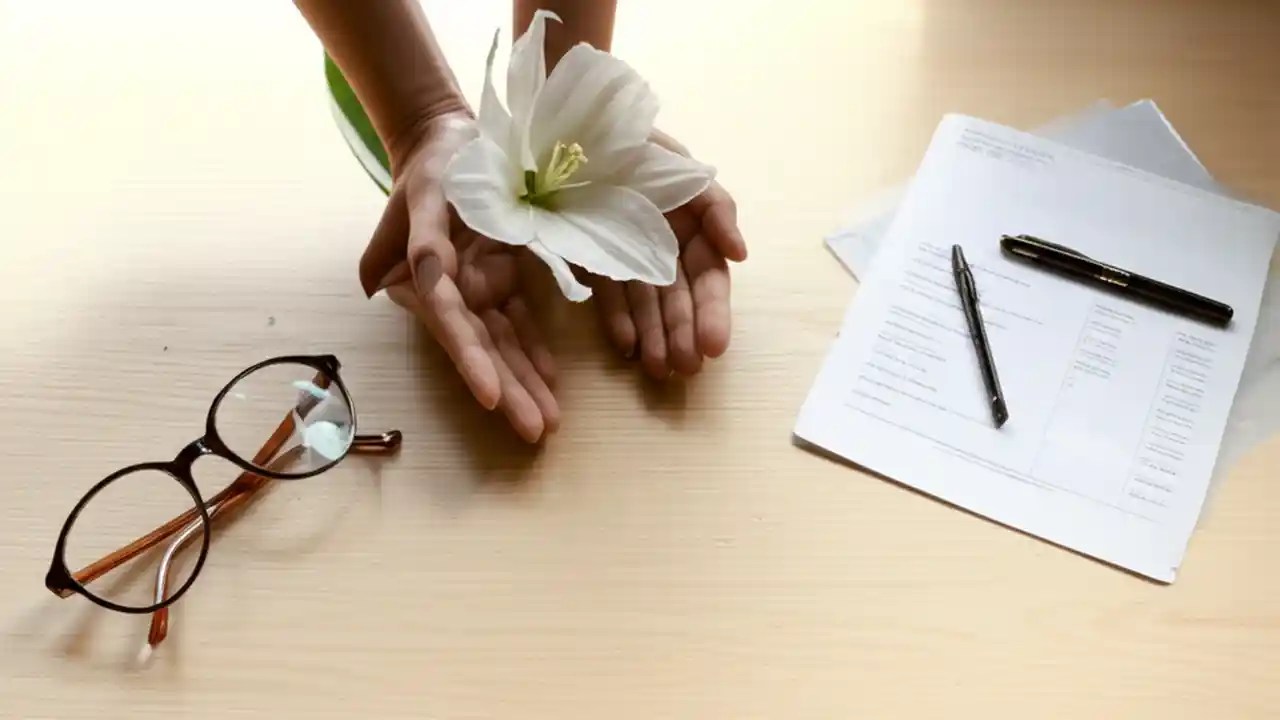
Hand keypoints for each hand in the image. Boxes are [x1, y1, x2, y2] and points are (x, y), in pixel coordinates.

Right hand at [360, 112, 558, 442]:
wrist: (448, 142)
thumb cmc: (430, 167)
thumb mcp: (418, 196)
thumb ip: (403, 241)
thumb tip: (378, 286)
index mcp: (423, 281)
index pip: (452, 326)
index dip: (472, 361)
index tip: (489, 398)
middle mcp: (449, 295)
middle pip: (482, 347)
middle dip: (509, 390)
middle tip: (535, 431)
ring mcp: (476, 289)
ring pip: (504, 344)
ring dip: (526, 383)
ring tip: (549, 423)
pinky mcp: (500, 279)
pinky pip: (520, 322)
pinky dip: (535, 352)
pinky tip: (552, 383)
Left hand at [586, 131, 747, 378]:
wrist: (569, 122)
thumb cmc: (631, 137)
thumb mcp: (679, 164)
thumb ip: (714, 206)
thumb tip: (740, 254)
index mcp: (692, 223)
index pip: (709, 277)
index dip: (714, 312)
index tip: (715, 347)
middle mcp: (665, 243)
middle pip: (680, 298)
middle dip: (684, 334)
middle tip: (685, 369)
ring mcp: (629, 253)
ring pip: (647, 304)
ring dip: (655, 337)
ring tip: (657, 370)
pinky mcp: (595, 258)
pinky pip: (610, 296)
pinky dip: (619, 321)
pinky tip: (624, 346)